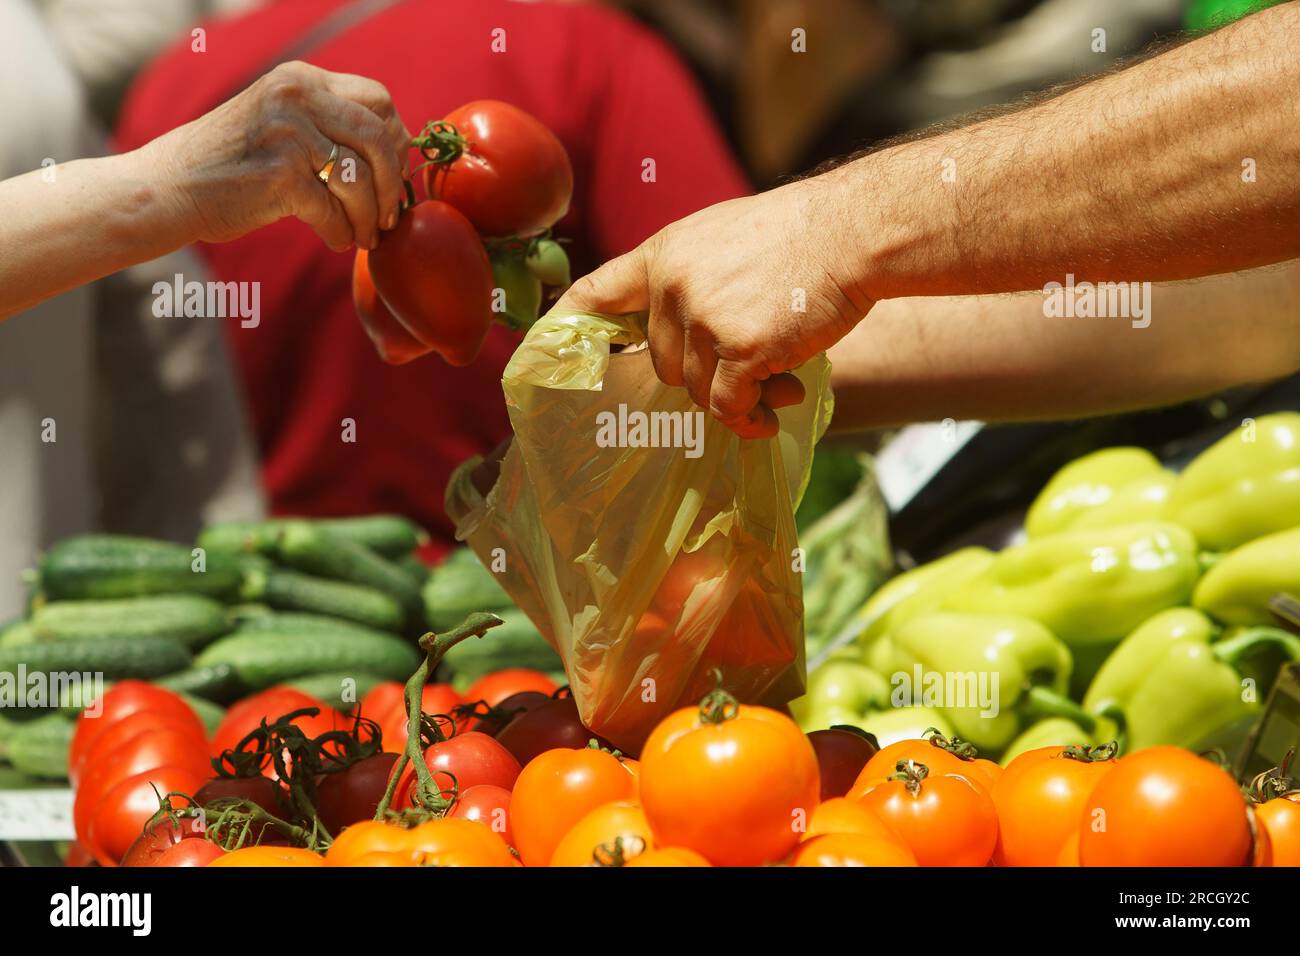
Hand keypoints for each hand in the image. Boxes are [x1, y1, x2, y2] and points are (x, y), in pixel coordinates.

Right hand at [143, 61, 410, 251]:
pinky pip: (335, 211)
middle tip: (390, 215)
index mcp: (301, 80)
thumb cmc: (232, 165)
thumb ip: (326, 124)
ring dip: (369, 217)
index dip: (396, 141)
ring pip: (361, 180)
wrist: (169, 188)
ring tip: (363, 235)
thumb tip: (395, 153)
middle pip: (378, 138)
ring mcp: (288, 134)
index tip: (395, 175)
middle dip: (391, 184)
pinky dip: (341, 233)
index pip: (377, 100)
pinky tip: (335, 240)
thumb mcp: (280, 123)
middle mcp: (296, 97)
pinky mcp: (281, 175)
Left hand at [556, 177, 874, 437]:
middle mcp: (673, 285)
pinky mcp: (739, 346)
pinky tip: (767, 417)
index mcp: (664, 255)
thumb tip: (676, 346)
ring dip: (733, 395)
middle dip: (699, 373)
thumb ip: (688, 281)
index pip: (596, 292)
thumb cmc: (799, 238)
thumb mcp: (722, 238)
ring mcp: (704, 316)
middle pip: (660, 362)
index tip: (544, 349)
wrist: (850, 231)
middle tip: (746, 367)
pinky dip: (746, 419)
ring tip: (777, 379)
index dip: (566, 325)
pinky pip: (726, 406)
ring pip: (695, 388)